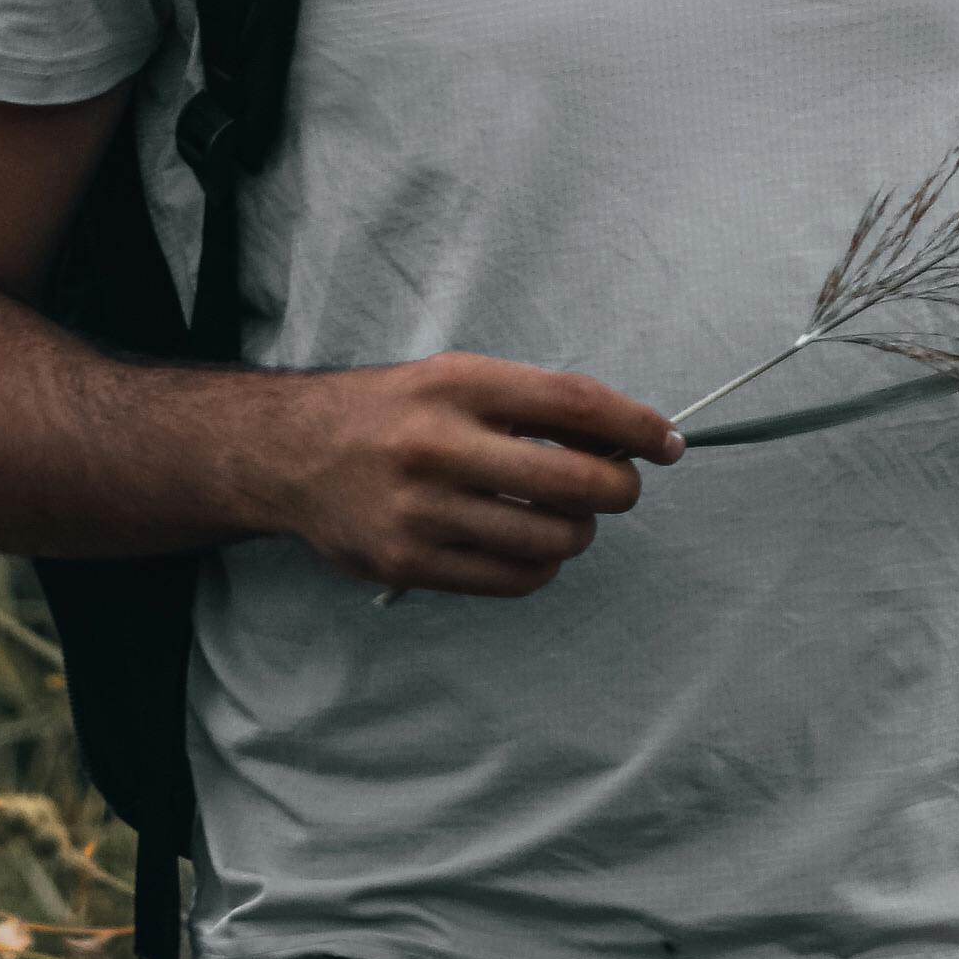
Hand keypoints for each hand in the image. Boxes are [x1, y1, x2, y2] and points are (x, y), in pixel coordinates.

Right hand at [246, 353, 678, 603]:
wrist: (290, 453)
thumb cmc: (394, 413)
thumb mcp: (456, 379)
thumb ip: (534, 403)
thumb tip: (628, 437)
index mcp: (457, 384)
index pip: (574, 403)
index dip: (635, 426)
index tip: (668, 442)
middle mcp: (438, 445)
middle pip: (574, 480)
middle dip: (619, 490)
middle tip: (620, 488)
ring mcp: (421, 510)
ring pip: (551, 539)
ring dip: (579, 532)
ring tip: (566, 517)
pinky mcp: (408, 563)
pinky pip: (512, 579)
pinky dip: (542, 566)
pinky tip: (533, 546)